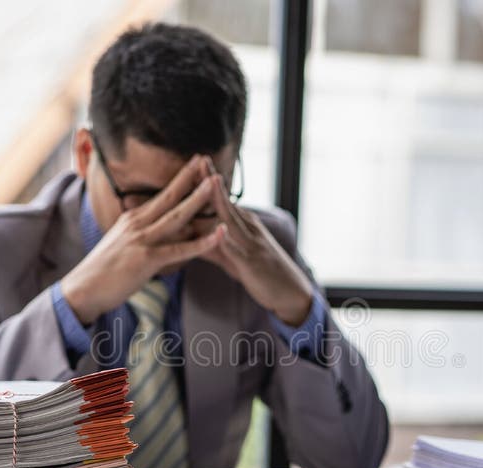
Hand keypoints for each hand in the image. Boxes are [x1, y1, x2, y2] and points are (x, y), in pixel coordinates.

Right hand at [61, 155, 223, 324]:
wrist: (83, 289)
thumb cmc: (104, 271)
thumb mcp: (122, 244)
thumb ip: (139, 235)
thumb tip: (155, 231)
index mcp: (132, 219)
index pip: (160, 196)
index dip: (178, 179)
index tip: (193, 164)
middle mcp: (136, 224)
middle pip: (169, 196)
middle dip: (189, 177)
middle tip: (206, 159)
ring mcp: (141, 240)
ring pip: (176, 216)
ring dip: (198, 198)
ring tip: (215, 182)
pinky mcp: (146, 259)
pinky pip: (180, 249)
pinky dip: (202, 243)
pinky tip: (219, 234)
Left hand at [201, 165, 313, 326]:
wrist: (291, 294)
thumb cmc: (261, 274)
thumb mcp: (234, 258)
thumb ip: (213, 246)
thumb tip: (191, 240)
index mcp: (244, 226)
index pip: (222, 200)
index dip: (207, 182)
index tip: (193, 162)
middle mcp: (249, 230)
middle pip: (226, 202)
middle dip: (212, 181)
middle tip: (199, 158)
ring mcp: (252, 245)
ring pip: (233, 220)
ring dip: (221, 201)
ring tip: (210, 180)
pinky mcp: (253, 264)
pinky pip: (239, 251)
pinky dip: (228, 240)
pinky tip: (219, 230)